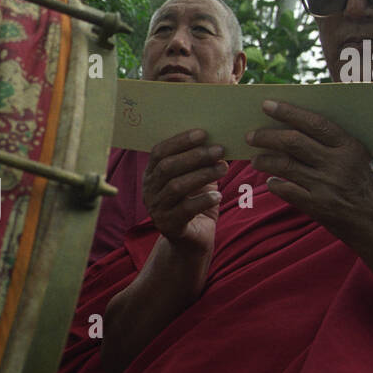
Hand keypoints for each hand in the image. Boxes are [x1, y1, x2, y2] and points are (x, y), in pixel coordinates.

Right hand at [142, 129, 227, 253]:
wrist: (193, 240)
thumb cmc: (195, 203)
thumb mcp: (195, 179)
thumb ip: (199, 163)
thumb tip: (217, 141)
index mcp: (151, 175)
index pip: (159, 152)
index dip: (180, 141)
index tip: (203, 133)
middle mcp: (149, 191)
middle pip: (167, 168)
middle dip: (195, 156)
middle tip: (219, 150)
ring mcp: (156, 209)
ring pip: (176, 187)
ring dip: (202, 175)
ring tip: (224, 168)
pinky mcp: (168, 226)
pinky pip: (185, 210)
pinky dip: (204, 200)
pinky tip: (218, 196)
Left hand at [246, 100, 372, 257]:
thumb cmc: (372, 188)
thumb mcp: (362, 159)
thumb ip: (336, 144)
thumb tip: (300, 127)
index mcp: (351, 147)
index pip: (314, 123)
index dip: (288, 112)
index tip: (267, 105)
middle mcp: (337, 164)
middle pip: (293, 142)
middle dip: (267, 136)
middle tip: (251, 135)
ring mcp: (326, 186)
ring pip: (284, 165)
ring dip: (264, 160)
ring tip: (256, 159)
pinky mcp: (318, 207)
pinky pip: (286, 190)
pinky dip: (274, 184)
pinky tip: (271, 181)